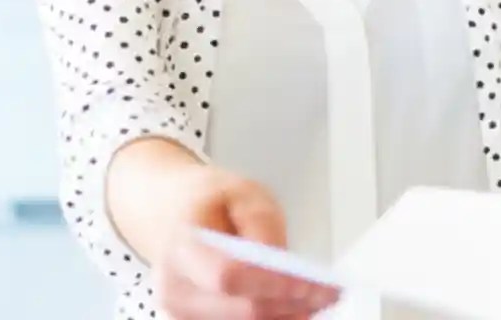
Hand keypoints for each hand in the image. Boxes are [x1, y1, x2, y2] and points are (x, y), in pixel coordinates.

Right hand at [153, 167, 340, 318]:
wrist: (171, 215)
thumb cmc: (209, 203)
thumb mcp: (242, 193)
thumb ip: (261, 225)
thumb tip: (280, 262)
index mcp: (184, 246)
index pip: (228, 276)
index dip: (274, 284)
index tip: (313, 284)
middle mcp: (175, 287)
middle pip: (240, 311)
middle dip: (291, 305)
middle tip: (329, 295)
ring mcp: (181, 313)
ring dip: (286, 317)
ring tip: (319, 301)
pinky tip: (296, 311)